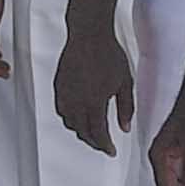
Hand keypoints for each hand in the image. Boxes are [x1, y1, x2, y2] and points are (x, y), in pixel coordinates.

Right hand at [52, 24, 136, 155]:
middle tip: (103, 144)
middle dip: (94, 142)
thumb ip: (125, 108)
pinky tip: (77, 117)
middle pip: (83, 132)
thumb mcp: (125, 82)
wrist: (89, 34)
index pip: (98, 134)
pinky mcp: (59, 86)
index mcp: (95, 102)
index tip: (111, 150)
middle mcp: (77, 101)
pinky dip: (69, 119)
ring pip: (70, 123)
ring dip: (81, 131)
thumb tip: (125, 127)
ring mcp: (65, 94)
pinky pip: (61, 110)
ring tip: (91, 132)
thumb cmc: (108, 54)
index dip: (105, 146)